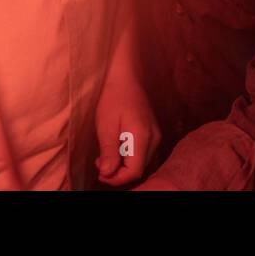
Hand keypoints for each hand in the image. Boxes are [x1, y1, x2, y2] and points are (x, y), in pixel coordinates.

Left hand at [94, 72, 160, 186]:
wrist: (125, 77)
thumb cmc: (113, 98)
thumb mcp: (106, 125)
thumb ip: (109, 151)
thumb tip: (107, 174)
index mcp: (143, 137)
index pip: (134, 171)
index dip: (117, 178)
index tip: (100, 174)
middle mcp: (154, 139)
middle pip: (139, 169)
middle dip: (118, 173)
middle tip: (99, 164)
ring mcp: (155, 135)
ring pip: (141, 162)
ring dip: (122, 165)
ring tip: (104, 156)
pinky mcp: (152, 133)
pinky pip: (142, 153)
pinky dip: (128, 157)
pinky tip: (115, 148)